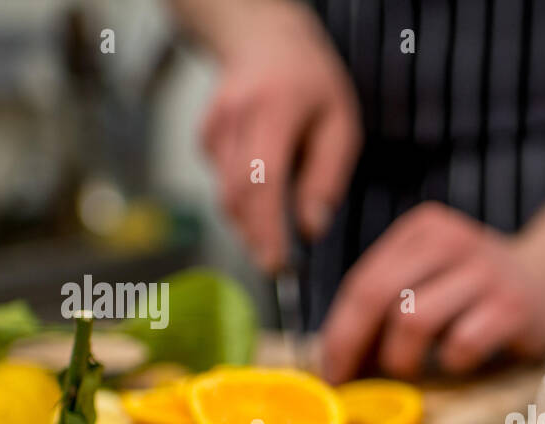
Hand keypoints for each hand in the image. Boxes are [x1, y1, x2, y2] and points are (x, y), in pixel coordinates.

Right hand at [198, 1, 360, 270]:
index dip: (266, 229)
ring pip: (226, 194)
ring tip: (277, 229)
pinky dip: (245, 199)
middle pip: (235, 194)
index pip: (261, 179)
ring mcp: (213, 126)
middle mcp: (234, 116)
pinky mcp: (204, 137)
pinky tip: (265, 186)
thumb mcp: (340, 125)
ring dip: (251, 222)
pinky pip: (223, 183)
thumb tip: (311, 227)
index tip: (278, 263)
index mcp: (273, 108)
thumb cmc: (311, 82)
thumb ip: (326, 178)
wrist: (264, 39)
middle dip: (256, 237)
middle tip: (278, 264)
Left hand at [320, 202, 544, 382]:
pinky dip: (451, 363)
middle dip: (355, 345)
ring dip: (402, 359)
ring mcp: (485, 271)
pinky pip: (460, 344)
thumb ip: (388, 301)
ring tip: (411, 370)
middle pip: (378, 296)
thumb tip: (336, 356)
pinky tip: (459, 362)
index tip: (331, 368)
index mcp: (424, 230)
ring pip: (412, 321)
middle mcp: (452, 241)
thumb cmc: (477, 290)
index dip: (340, 329)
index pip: (364, 280)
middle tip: (351, 382)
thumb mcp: (432, 275)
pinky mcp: (513, 305)